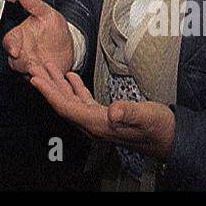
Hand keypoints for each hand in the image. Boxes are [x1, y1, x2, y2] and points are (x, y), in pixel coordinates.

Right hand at [2, 0, 72, 75]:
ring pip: (24, 72)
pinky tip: (50, 76)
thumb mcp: (46, 13)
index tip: (15, 50)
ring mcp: (30, 65)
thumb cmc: (54, 27)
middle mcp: (22, 52)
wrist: (69, 44)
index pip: (9, 41)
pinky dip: (43, 80)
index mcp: (20, 37)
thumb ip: (33, 3)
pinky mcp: (41, 76)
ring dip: (32, 72)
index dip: (10, 46)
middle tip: (30, 63)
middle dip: (21, 63)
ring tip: (41, 70)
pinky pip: (38, 81)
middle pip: (14, 60)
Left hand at [27, 62, 175, 158]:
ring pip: (71, 101)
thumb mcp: (147, 117)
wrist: (171, 138)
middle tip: (34, 67)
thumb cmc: (160, 129)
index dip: (49, 92)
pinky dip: (74, 87)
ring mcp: (98, 120)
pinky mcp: (105, 116)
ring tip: (47, 67)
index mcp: (99, 124)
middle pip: (63, 103)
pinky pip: (83, 100)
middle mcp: (94, 124)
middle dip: (47, 85)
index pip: (66, 107)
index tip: (35, 78)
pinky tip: (70, 77)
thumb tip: (113, 111)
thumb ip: (130, 113)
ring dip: (58, 84)